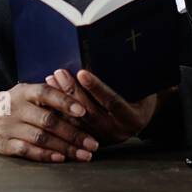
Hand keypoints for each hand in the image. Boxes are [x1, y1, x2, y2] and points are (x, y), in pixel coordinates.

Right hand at [0, 83, 101, 162]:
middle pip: (48, 121)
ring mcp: (7, 127)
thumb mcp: (27, 93)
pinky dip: (45, 155)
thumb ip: (50, 96)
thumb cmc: (15, 103)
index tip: (84, 111)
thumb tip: (83, 100)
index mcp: (24, 91)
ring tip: (84, 155)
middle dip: (74, 133)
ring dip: (65, 148)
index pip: (46, 93)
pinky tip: (61, 159)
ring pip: (40, 138)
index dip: (65, 101)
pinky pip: (26, 150)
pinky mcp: (3, 144)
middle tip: (93, 143)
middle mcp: (15, 108)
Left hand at [45, 68, 165, 145]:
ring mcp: (104, 138)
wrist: (141, 116)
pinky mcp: (92, 140)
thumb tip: (106, 52)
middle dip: (73, 92)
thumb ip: (127, 76)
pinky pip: (73, 127)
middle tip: (60, 72)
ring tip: (52, 80)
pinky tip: (50, 96)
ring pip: (78, 121)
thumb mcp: (141, 87)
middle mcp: (118, 131)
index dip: (97, 88)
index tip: (82, 72)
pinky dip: (60, 111)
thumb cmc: (141, 94)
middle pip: (91, 113)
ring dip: (62, 100)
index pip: (113, 102)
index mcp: (133, 118)